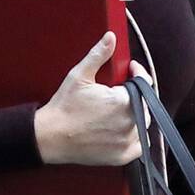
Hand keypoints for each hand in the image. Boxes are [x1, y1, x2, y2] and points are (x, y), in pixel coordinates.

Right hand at [34, 31, 141, 165]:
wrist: (50, 137)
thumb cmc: (64, 107)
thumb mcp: (79, 75)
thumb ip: (98, 55)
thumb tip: (111, 37)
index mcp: (123, 100)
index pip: (144, 83)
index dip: (138, 73)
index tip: (131, 69)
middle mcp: (129, 122)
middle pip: (144, 103)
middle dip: (136, 94)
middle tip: (120, 91)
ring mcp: (126, 141)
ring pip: (143, 124)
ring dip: (136, 114)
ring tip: (119, 108)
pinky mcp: (121, 156)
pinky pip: (139, 145)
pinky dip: (136, 137)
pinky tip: (123, 129)